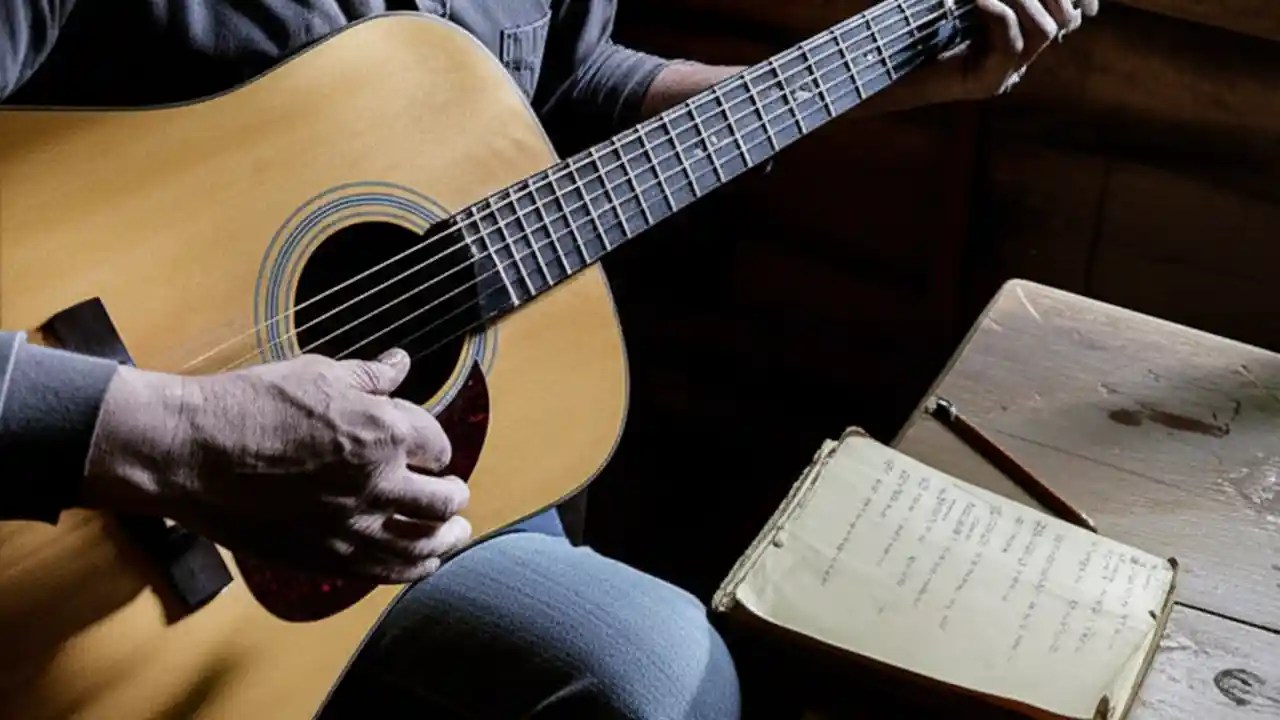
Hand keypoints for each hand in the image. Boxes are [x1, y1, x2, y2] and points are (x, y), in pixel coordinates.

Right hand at [83, 348, 470, 582]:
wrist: (190, 452)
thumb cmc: (246, 407)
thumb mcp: (317, 373)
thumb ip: (370, 376)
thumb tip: (400, 364)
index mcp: (382, 431)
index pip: (436, 444)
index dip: (433, 445)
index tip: (427, 449)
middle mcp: (378, 482)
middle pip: (443, 499)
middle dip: (453, 495)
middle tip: (455, 494)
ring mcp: (353, 525)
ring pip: (425, 542)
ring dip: (447, 537)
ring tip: (454, 532)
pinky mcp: (327, 557)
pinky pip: (388, 571)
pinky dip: (413, 568)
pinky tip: (421, 563)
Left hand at [871, 0, 1099, 109]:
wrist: (881, 64)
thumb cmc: (915, 24)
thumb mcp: (964, 2)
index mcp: (1017, 34)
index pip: (1065, 10)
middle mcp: (1017, 58)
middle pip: (1060, 17)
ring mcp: (1005, 74)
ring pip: (1042, 29)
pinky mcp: (986, 85)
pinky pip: (1011, 44)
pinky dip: (998, 13)